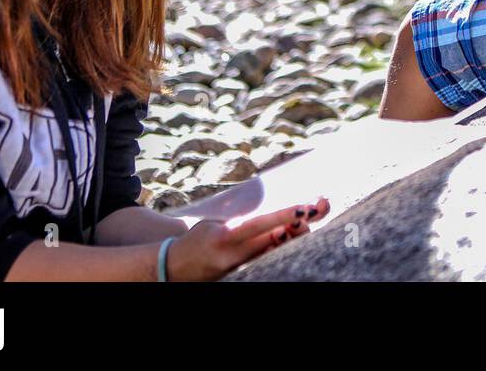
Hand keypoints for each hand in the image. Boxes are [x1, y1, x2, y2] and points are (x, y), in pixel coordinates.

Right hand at [166, 197, 330, 280]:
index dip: (282, 217)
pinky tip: (286, 240)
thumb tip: (273, 214)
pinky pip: (265, 263)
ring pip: (273, 254)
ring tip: (302, 224)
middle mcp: (233, 255)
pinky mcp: (240, 277)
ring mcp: (238, 269)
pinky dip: (277, 251)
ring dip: (290, 239)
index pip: (259, 224)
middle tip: (310, 213)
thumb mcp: (216, 223)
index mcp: (225, 236)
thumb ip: (243, 219)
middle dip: (295, 228)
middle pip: (273, 242)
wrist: (175, 267)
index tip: (302, 209)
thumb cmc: (198, 238)